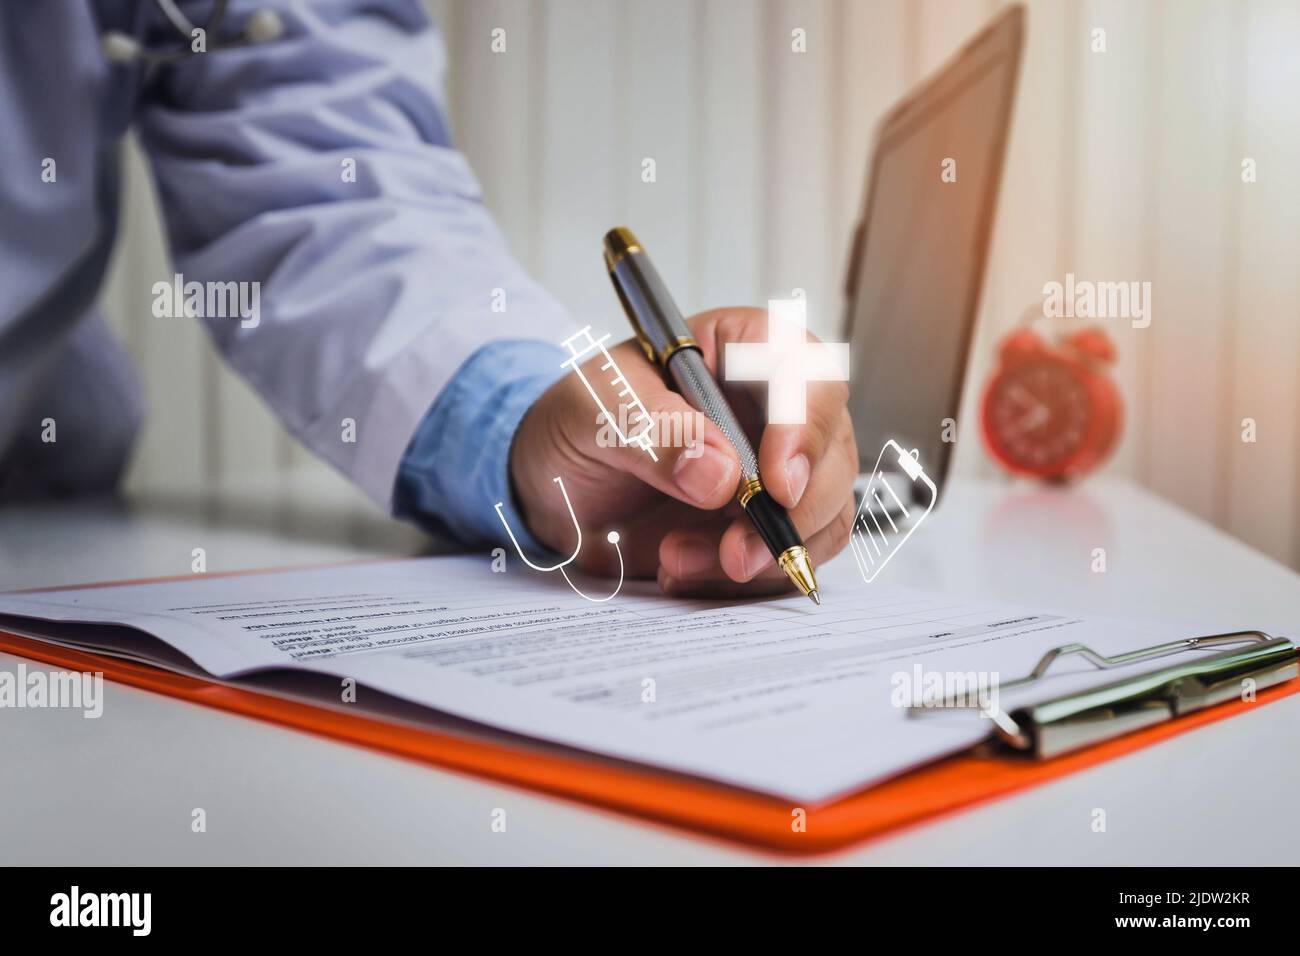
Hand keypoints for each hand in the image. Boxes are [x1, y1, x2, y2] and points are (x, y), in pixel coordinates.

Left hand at [509, 308, 857, 596]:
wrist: (554, 483)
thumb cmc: (576, 421)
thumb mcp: (592, 410)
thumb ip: (653, 431)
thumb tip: (721, 471)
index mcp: (741, 348)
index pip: (806, 373)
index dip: (805, 428)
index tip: (777, 485)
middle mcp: (774, 406)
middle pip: (832, 451)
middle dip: (793, 513)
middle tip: (736, 553)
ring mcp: (777, 468)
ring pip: (823, 513)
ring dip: (765, 553)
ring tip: (677, 558)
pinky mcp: (766, 522)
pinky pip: (791, 556)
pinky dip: (746, 578)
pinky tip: (682, 568)